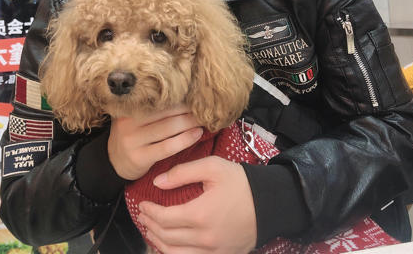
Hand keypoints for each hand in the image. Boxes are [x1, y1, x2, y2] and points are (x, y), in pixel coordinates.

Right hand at [108, 104, 202, 179]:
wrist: (113, 163)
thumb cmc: (131, 136)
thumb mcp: (133, 117)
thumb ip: (150, 108)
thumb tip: (184, 94)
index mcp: (128, 107)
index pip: (158, 100)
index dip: (179, 98)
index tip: (195, 96)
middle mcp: (128, 122)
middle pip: (165, 112)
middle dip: (187, 110)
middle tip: (204, 108)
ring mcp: (132, 140)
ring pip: (168, 128)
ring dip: (189, 123)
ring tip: (203, 120)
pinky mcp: (139, 157)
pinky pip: (167, 147)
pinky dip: (185, 140)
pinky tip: (197, 135)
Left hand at [138, 156, 256, 252]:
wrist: (270, 203)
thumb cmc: (240, 182)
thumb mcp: (212, 167)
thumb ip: (182, 172)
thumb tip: (157, 182)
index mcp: (201, 215)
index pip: (164, 218)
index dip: (150, 211)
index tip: (143, 203)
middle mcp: (205, 238)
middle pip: (167, 238)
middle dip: (150, 225)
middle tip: (143, 215)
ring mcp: (214, 251)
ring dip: (158, 243)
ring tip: (150, 230)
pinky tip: (169, 245)